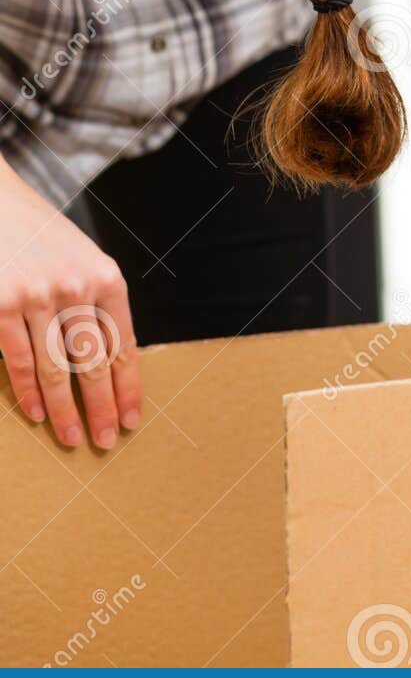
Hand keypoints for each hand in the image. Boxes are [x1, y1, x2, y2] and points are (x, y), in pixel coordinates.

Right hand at [0, 169, 140, 448]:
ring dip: (66, 410)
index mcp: (106, 277)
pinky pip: (22, 361)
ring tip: (74, 438)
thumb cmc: (40, 236)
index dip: (128, 387)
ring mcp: (39, 298)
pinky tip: (37, 414)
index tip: (130, 419)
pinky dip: (30, 393)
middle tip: (106, 441)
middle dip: (103, 407)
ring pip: (58, 370)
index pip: (124, 344)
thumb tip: (110, 358)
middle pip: (96, 364)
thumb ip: (96, 302)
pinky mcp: (3, 306)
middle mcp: (78, 288)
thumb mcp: (82, 259)